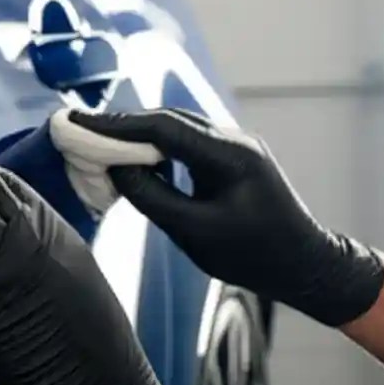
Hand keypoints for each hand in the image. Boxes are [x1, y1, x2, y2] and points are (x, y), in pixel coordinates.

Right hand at [69, 109, 383, 326]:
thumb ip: (151, 197)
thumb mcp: (195, 232)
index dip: (116, 125)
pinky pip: (185, 141)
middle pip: (166, 119)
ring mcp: (233, 146)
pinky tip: (133, 156)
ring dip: (136, 133)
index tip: (77, 123)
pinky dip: (154, 145)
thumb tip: (115, 168)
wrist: (305, 264)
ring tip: (98, 140)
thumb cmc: (254, 255)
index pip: (161, 128)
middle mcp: (232, 140)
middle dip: (121, 124)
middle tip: (78, 128)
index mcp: (228, 154)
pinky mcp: (230, 158)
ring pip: (175, 127)